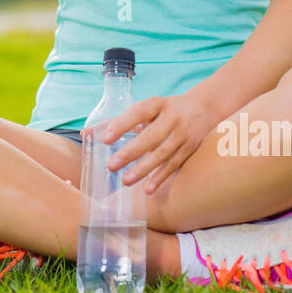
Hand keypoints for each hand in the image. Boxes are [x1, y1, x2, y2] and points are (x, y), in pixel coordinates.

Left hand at [95, 94, 224, 195]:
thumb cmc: (166, 109)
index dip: (122, 124)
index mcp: (158, 104)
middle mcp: (173, 118)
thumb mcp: (147, 109)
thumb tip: (86, 133)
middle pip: (151, 137)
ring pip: (162, 154)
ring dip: (143, 169)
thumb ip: (118, 121)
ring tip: (125, 180)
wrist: (205, 108)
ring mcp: (183, 135)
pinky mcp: (189, 149)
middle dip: (130, 152)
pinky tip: (147, 189)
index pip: (138, 112)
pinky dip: (160, 178)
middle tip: (111, 165)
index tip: (105, 139)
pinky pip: (173, 165)